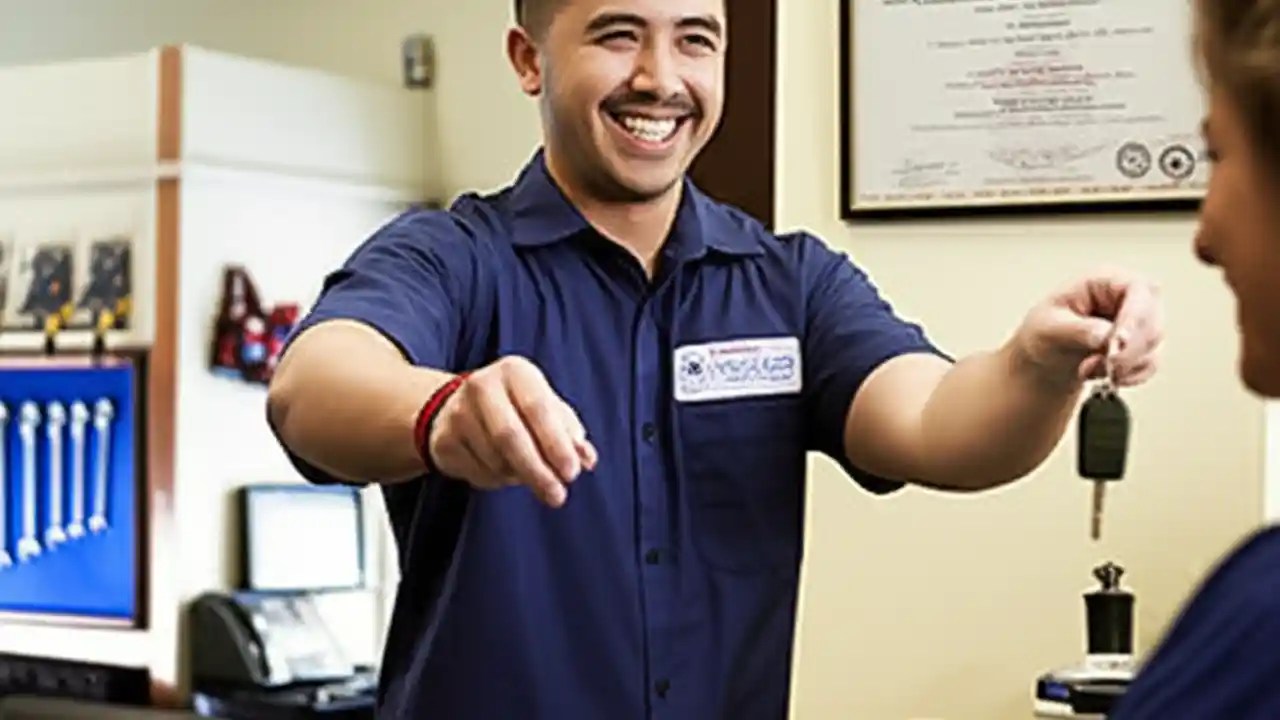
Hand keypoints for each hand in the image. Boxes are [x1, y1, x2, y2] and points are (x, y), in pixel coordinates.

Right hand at [426, 356, 597, 507]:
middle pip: (509, 436)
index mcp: (515, 371)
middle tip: (557, 496)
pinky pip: (478, 473)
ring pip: (495, 460)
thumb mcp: (548, 411)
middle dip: (537, 471)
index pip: (538, 409)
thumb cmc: (517, 408)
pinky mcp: (443, 440)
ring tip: (527, 471)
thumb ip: (570, 433)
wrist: (459, 408)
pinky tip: (502, 470)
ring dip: (518, 476)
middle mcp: (482, 385)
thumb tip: (586, 458)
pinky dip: (498, 480)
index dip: (556, 444)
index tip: (572, 472)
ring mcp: (457, 412)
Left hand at [1015, 266, 1163, 387]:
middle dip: (1125, 350)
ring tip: (1086, 369)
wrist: (1044, 357)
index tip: (1118, 343)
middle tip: (1097, 366)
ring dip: (1121, 365)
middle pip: (1151, 320)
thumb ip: (1077, 330)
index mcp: (1105, 280)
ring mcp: (1138, 322)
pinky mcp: (1141, 346)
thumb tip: (1105, 335)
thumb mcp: (1048, 327)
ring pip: (1152, 345)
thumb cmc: (1044, 331)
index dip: (1134, 317)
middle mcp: (1128, 297)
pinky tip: (1101, 375)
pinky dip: (1127, 375)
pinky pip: (1149, 364)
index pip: (1138, 290)